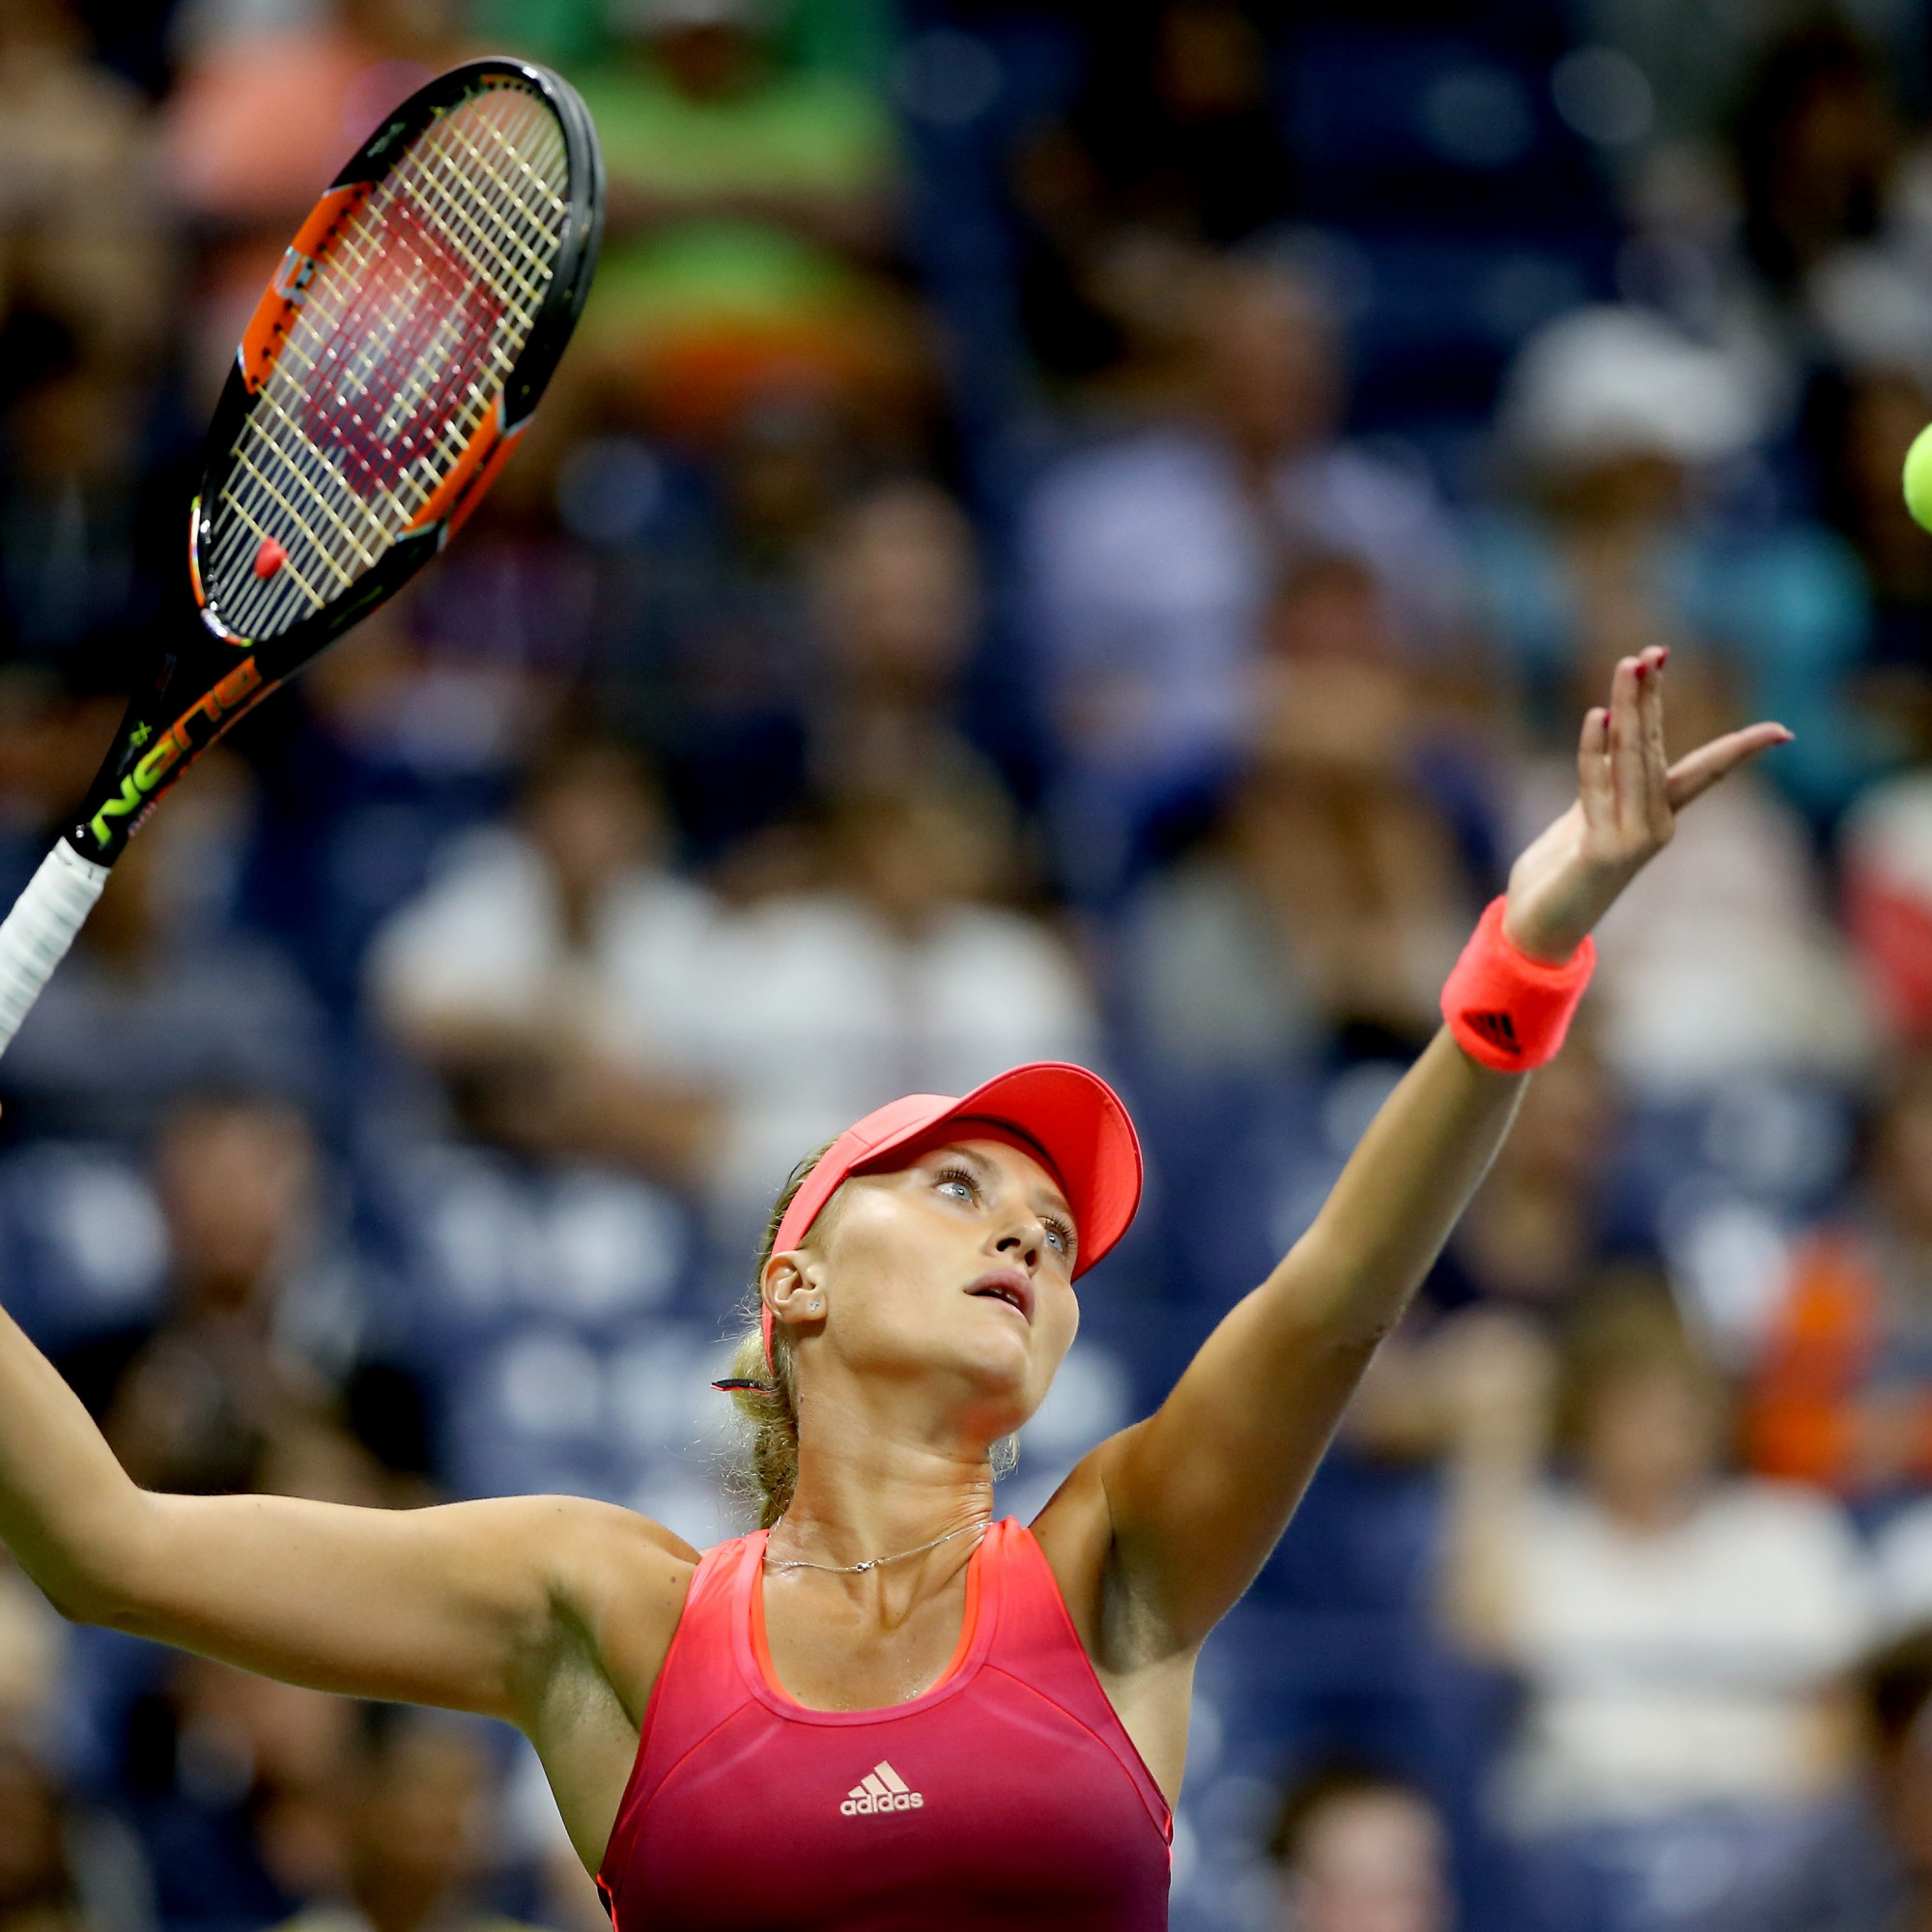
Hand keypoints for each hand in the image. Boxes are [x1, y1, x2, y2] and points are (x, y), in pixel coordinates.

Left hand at [1501, 646, 1791, 963]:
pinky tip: (1598, 716)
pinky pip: (1598, 789)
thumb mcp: (1584, 815)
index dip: (1740, 750)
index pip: (1705, 772)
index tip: (1783, 732)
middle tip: (1653, 651)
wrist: (1536, 929)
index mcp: (1657, 816)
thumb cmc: (1560, 873)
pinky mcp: (1602, 850)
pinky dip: (1596, 752)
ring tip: (1630, 666)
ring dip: (1629, 710)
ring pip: (1632, 761)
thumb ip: (1604, 778)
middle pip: (1656, 749)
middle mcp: (1655, 826)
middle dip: (1652, 699)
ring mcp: (1633, 840)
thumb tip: (1616, 729)